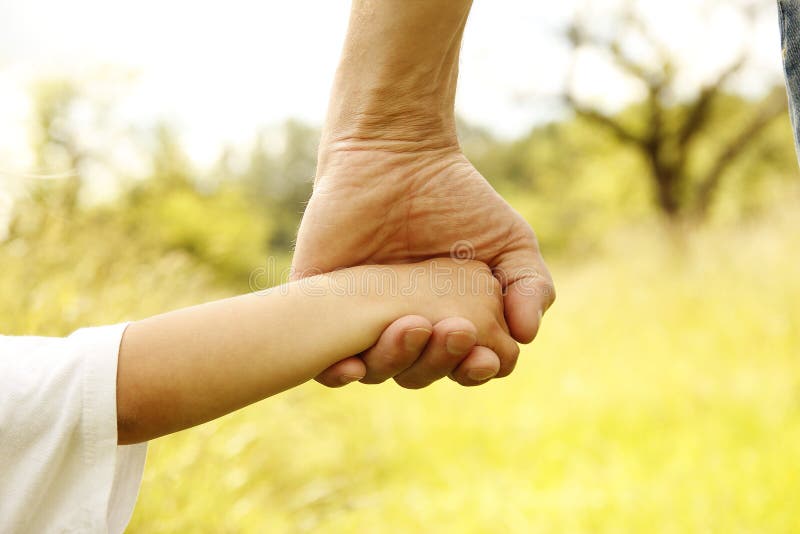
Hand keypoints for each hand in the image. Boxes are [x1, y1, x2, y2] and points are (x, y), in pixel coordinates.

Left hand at [293, 140, 554, 387]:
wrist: (396, 156)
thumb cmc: (456, 198)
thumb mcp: (510, 241)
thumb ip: (530, 286)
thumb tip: (526, 336)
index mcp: (448, 322)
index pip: (463, 367)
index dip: (475, 370)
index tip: (484, 354)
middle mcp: (405, 328)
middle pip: (420, 373)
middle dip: (440, 361)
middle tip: (455, 328)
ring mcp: (361, 319)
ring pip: (376, 369)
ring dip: (397, 360)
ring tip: (414, 325)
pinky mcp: (321, 305)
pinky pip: (321, 356)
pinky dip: (337, 372)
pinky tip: (351, 366)